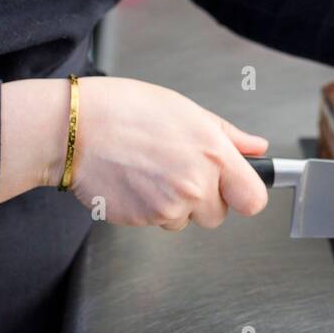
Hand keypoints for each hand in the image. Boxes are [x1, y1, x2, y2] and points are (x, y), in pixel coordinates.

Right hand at [48, 76, 269, 229]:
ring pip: (186, 220)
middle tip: (179, 169)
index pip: (253, 198)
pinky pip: (158, 222)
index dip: (245, 194)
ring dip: (175, 204)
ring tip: (151, 170)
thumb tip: (257, 147)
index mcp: (212, 152)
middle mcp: (196, 184)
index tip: (238, 187)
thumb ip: (228, 134)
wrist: (76, 130)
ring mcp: (169, 207)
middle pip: (218, 214)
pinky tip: (136, 180)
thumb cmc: (126, 110)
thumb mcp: (186, 110)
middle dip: (205, 198)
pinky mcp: (144, 221)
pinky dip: (150, 208)